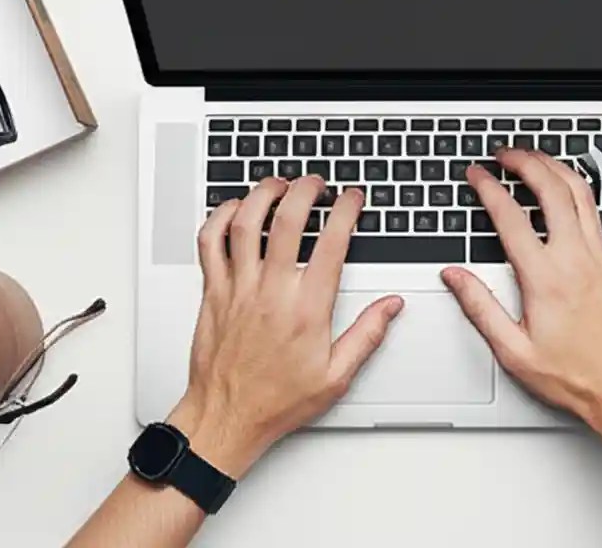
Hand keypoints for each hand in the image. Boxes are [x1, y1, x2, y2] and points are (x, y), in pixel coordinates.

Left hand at [169, 176, 402, 476]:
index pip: (332, 243)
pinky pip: (210, 244)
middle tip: (316, 183)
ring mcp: (238, 289)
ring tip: (278, 184)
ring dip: (263, 195)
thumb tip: (391, 306)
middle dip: (305, 190)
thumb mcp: (337, 376)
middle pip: (287, 221)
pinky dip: (220, 218)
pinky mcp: (213, 294)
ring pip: (245, 224)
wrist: (227, 418)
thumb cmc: (276, 401)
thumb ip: (367, 335)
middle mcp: (272, 292)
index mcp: (307, 308)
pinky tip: (233, 209)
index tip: (352, 199)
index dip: (346, 211)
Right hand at [440, 149, 601, 442]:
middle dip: (525, 161)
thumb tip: (455, 277)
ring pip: (579, 194)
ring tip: (533, 158)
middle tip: (504, 153)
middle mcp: (577, 260)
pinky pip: (594, 212)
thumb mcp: (514, 351)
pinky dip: (574, 190)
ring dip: (554, 168)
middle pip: (551, 189)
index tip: (476, 175)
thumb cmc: (576, 377)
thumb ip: (480, 307)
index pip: (511, 217)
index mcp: (547, 279)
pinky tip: (564, 191)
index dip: (489, 188)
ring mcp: (599, 259)